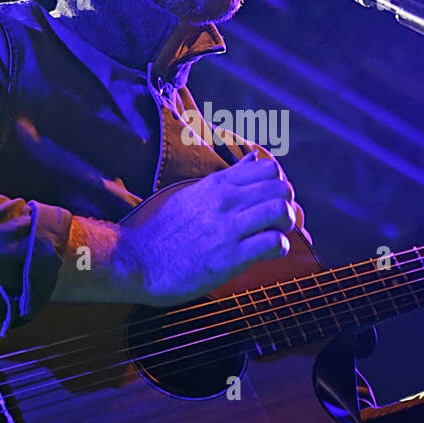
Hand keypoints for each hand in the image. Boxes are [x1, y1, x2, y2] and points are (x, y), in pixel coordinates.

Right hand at [118, 152, 297, 305]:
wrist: (136, 261)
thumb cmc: (162, 232)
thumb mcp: (192, 194)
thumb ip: (225, 179)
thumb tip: (252, 161)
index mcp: (216, 184)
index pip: (267, 167)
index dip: (278, 184)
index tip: (271, 200)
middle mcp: (225, 201)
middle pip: (281, 187)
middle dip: (287, 204)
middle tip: (278, 221)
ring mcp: (228, 227)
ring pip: (281, 210)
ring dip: (286, 225)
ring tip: (275, 235)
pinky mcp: (230, 256)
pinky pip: (273, 243)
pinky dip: (280, 248)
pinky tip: (269, 253)